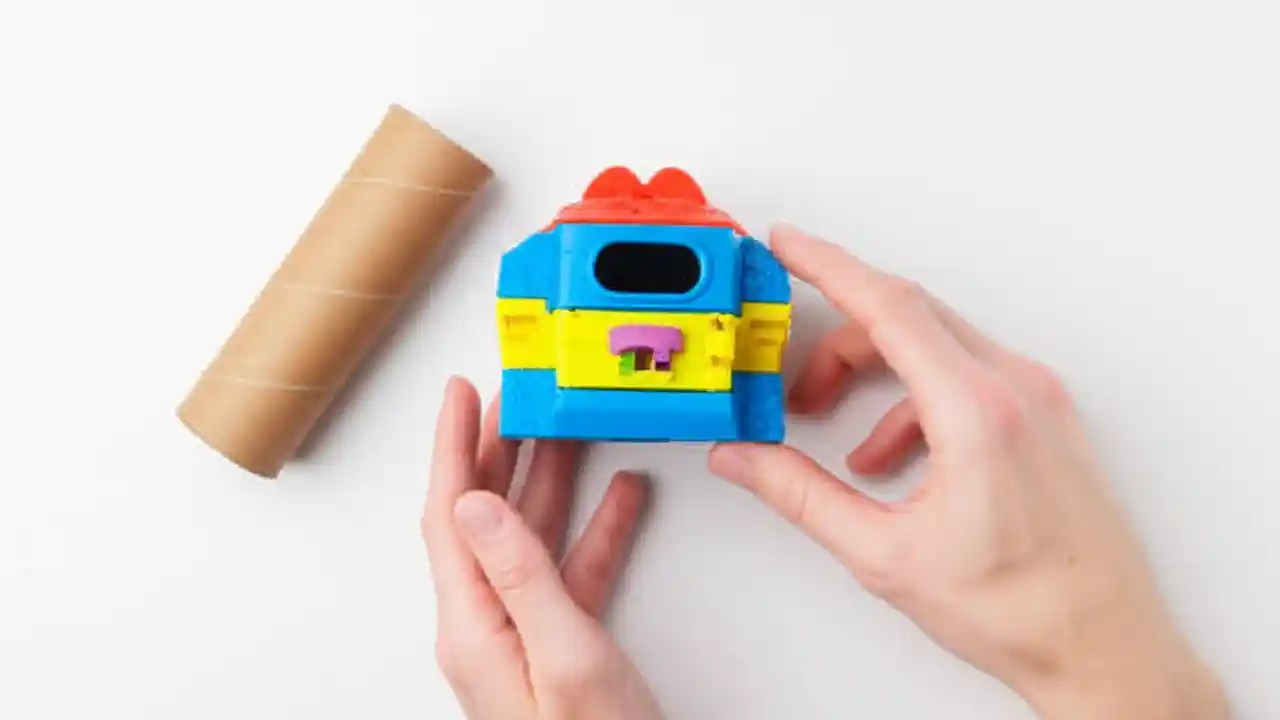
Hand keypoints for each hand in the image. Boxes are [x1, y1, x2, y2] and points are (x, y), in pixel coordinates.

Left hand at [422, 378, 660, 719]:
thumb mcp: (564, 656)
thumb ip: (521, 574)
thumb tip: (476, 501)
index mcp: (472, 625)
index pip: (449, 515)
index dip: (452, 446)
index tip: (459, 393)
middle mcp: (487, 624)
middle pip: (485, 515)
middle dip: (500, 448)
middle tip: (519, 393)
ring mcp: (523, 635)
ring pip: (531, 536)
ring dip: (550, 479)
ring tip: (568, 425)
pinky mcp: (560, 646)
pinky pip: (572, 572)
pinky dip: (597, 529)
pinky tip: (622, 496)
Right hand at [709, 225, 1226, 718]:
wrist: (1101, 645)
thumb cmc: (1020, 609)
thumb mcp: (885, 554)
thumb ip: (801, 495)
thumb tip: (747, 459)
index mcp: (978, 413)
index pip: (890, 307)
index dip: (827, 266)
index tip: (786, 245)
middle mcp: (1017, 389)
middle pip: (908, 318)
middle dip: (840, 339)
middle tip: (795, 381)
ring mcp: (1039, 399)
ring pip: (937, 344)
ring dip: (878, 372)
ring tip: (841, 433)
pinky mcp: (1045, 415)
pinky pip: (966, 374)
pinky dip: (915, 399)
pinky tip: (892, 457)